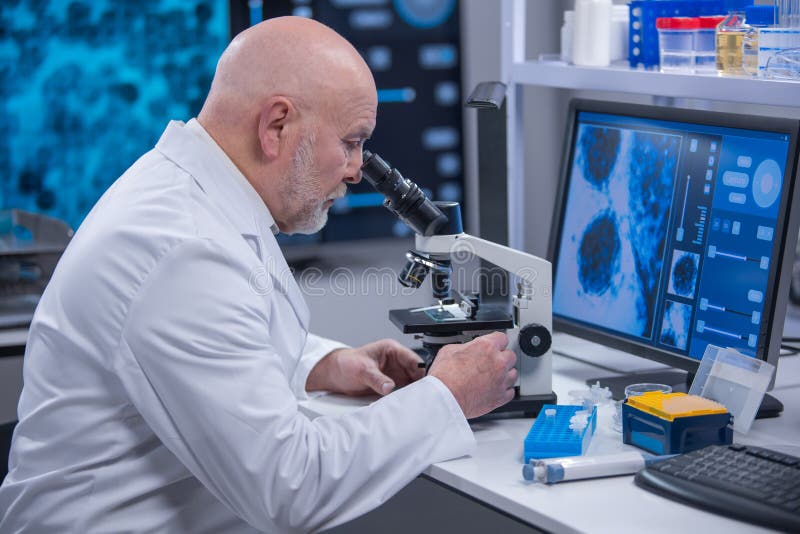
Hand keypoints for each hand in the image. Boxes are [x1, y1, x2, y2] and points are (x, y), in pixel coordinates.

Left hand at [306, 339, 424, 395]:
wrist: (335, 374)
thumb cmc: (346, 364)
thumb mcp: (362, 370)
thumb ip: (376, 379)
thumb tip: (390, 387)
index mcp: (392, 350)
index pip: (413, 359)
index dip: (421, 371)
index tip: (425, 384)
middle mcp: (396, 361)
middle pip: (416, 373)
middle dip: (419, 384)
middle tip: (422, 397)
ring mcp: (394, 374)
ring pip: (411, 383)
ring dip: (413, 392)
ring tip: (415, 403)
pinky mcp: (391, 385)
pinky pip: (403, 391)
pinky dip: (405, 397)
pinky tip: (406, 405)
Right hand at [428, 331, 516, 418]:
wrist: (445, 398)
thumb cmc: (445, 377)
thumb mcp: (449, 350)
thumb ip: (465, 347)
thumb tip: (467, 349)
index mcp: (486, 347)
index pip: (502, 338)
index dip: (496, 342)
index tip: (494, 345)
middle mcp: (498, 362)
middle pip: (510, 355)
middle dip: (502, 358)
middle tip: (491, 362)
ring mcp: (501, 380)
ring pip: (513, 374)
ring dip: (505, 374)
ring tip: (493, 377)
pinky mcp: (501, 397)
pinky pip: (511, 392)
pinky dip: (504, 390)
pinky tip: (494, 389)